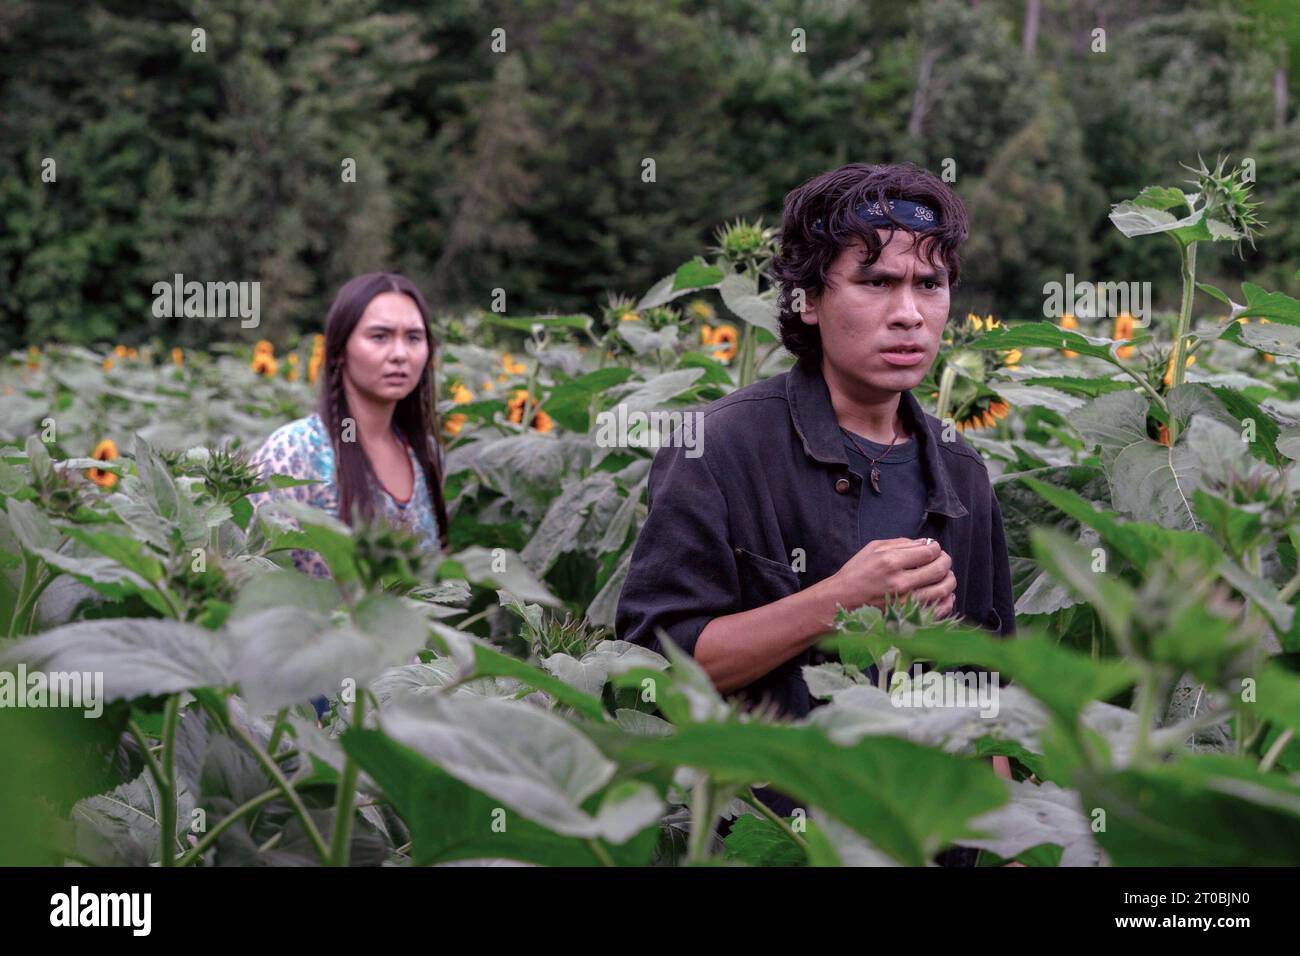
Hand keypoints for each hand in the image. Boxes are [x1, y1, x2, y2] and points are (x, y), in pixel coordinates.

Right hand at [832, 537, 955, 616]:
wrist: (841, 601)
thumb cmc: (856, 573)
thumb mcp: (873, 549)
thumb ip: (900, 543)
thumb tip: (924, 543)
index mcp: (891, 561)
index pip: (930, 551)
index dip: (936, 548)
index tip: (934, 549)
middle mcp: (901, 582)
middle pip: (940, 569)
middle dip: (946, 561)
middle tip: (942, 560)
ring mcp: (906, 602)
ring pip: (943, 589)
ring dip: (949, 579)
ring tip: (944, 576)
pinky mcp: (908, 617)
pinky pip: (939, 609)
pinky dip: (946, 600)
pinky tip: (943, 594)